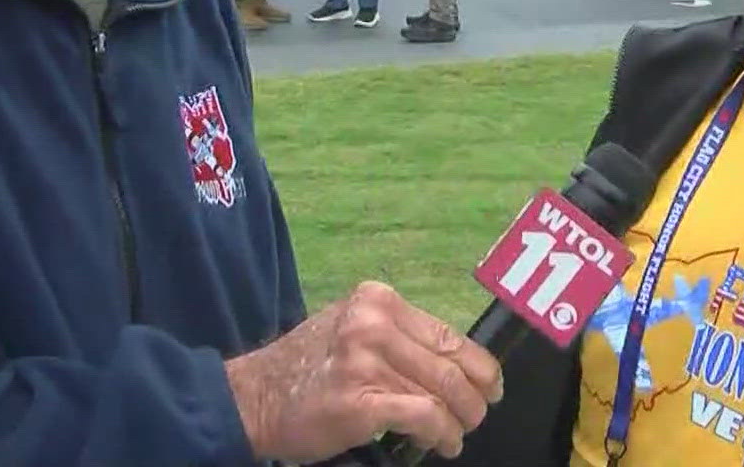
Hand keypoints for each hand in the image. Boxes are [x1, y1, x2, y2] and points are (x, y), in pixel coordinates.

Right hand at [224, 281, 500, 462]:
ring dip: (459, 422)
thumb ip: (396, 337)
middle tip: (476, 417)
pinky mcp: (362, 401)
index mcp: (377, 300)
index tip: (490, 385)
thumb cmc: (306, 367)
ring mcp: (367, 361)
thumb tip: (453, 363)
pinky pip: (425, 417)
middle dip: (475, 398)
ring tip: (454, 437)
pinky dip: (441, 434)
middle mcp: (374, 323)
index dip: (480, 365)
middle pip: (452, 365)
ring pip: (444, 393)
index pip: (448, 334)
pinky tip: (439, 444)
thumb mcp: (351, 330)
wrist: (253, 396)